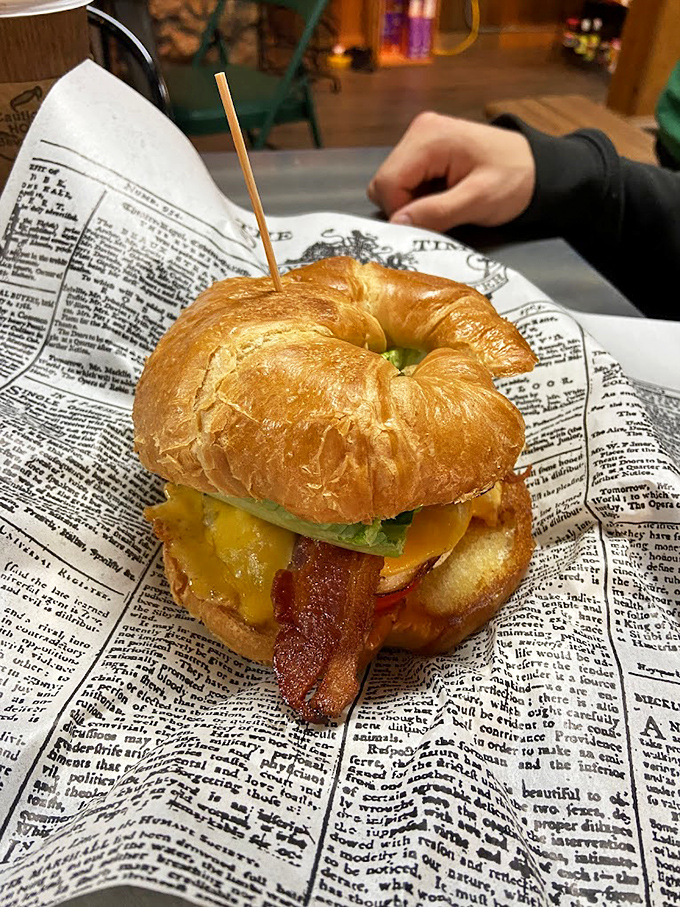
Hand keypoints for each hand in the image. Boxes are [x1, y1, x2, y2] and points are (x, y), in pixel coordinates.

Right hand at [367, 112, 535, 232]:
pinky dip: (417, 196)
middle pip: (384, 182)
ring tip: (444, 204)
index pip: (387, 183)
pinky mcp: (425, 148)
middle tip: (438, 216)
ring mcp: (421, 137)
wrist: (538, 168)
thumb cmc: (514, 181)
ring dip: (411, 203)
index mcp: (428, 137)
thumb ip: (436, 212)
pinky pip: (405, 180)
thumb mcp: (478, 201)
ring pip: (392, 184)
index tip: (427, 225)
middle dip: (404, 207)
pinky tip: (442, 197)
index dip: (400, 212)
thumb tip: (397, 224)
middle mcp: (419, 131)